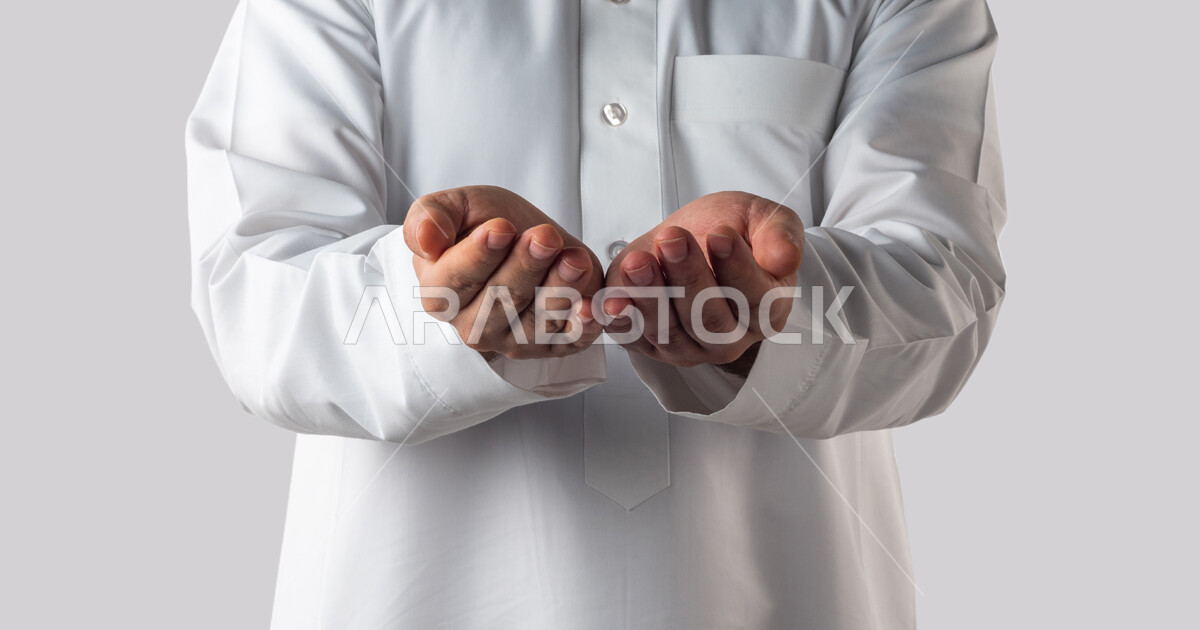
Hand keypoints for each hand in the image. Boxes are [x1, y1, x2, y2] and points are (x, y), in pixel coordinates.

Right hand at [403, 185, 602, 359]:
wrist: (528, 237)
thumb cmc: (485, 224)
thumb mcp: (456, 206)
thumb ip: (430, 218)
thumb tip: (426, 241)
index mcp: (440, 292)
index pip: (455, 282)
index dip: (479, 256)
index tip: (501, 228)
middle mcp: (472, 325)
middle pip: (499, 302)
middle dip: (525, 267)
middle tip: (545, 237)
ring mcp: (511, 339)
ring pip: (535, 323)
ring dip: (558, 291)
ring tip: (573, 259)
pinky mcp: (549, 345)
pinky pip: (567, 341)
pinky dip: (582, 326)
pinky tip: (591, 307)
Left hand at [601, 191, 804, 369]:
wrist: (686, 238)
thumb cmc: (730, 230)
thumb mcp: (761, 218)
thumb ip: (779, 235)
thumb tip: (785, 259)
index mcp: (767, 309)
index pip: (757, 298)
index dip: (737, 268)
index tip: (720, 235)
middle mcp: (729, 338)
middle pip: (709, 319)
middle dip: (689, 277)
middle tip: (672, 238)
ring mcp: (687, 347)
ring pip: (670, 332)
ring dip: (651, 297)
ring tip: (638, 261)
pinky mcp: (648, 344)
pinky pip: (632, 337)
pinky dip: (619, 321)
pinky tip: (609, 301)